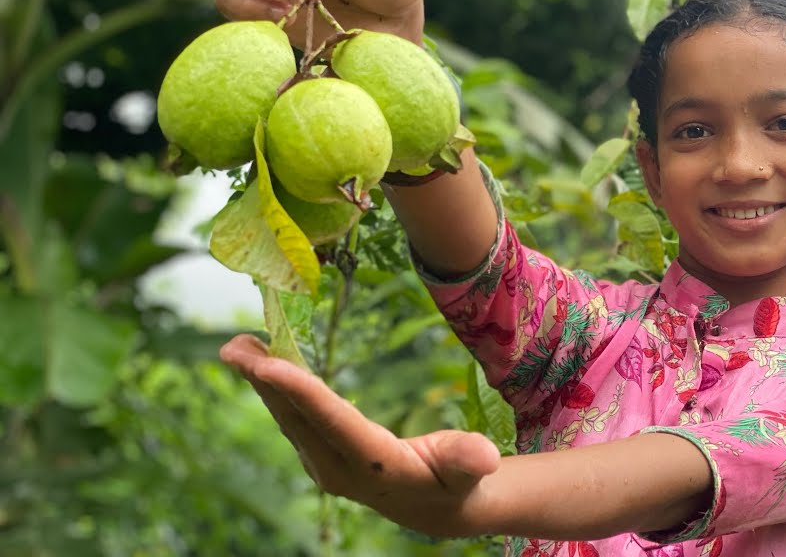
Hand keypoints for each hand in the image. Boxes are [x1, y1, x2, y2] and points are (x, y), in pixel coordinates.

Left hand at [219, 335, 499, 536]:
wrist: (434, 507)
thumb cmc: (456, 480)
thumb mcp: (468, 472)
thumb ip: (469, 461)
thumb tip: (484, 456)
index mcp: (373, 464)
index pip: (331, 422)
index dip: (300, 391)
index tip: (268, 365)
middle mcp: (338, 467)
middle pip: (295, 418)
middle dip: (263, 380)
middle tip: (234, 345)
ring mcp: (323, 463)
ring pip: (287, 417)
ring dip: (260, 381)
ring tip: (237, 346)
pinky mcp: (318, 454)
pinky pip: (291, 416)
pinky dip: (273, 388)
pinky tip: (261, 363)